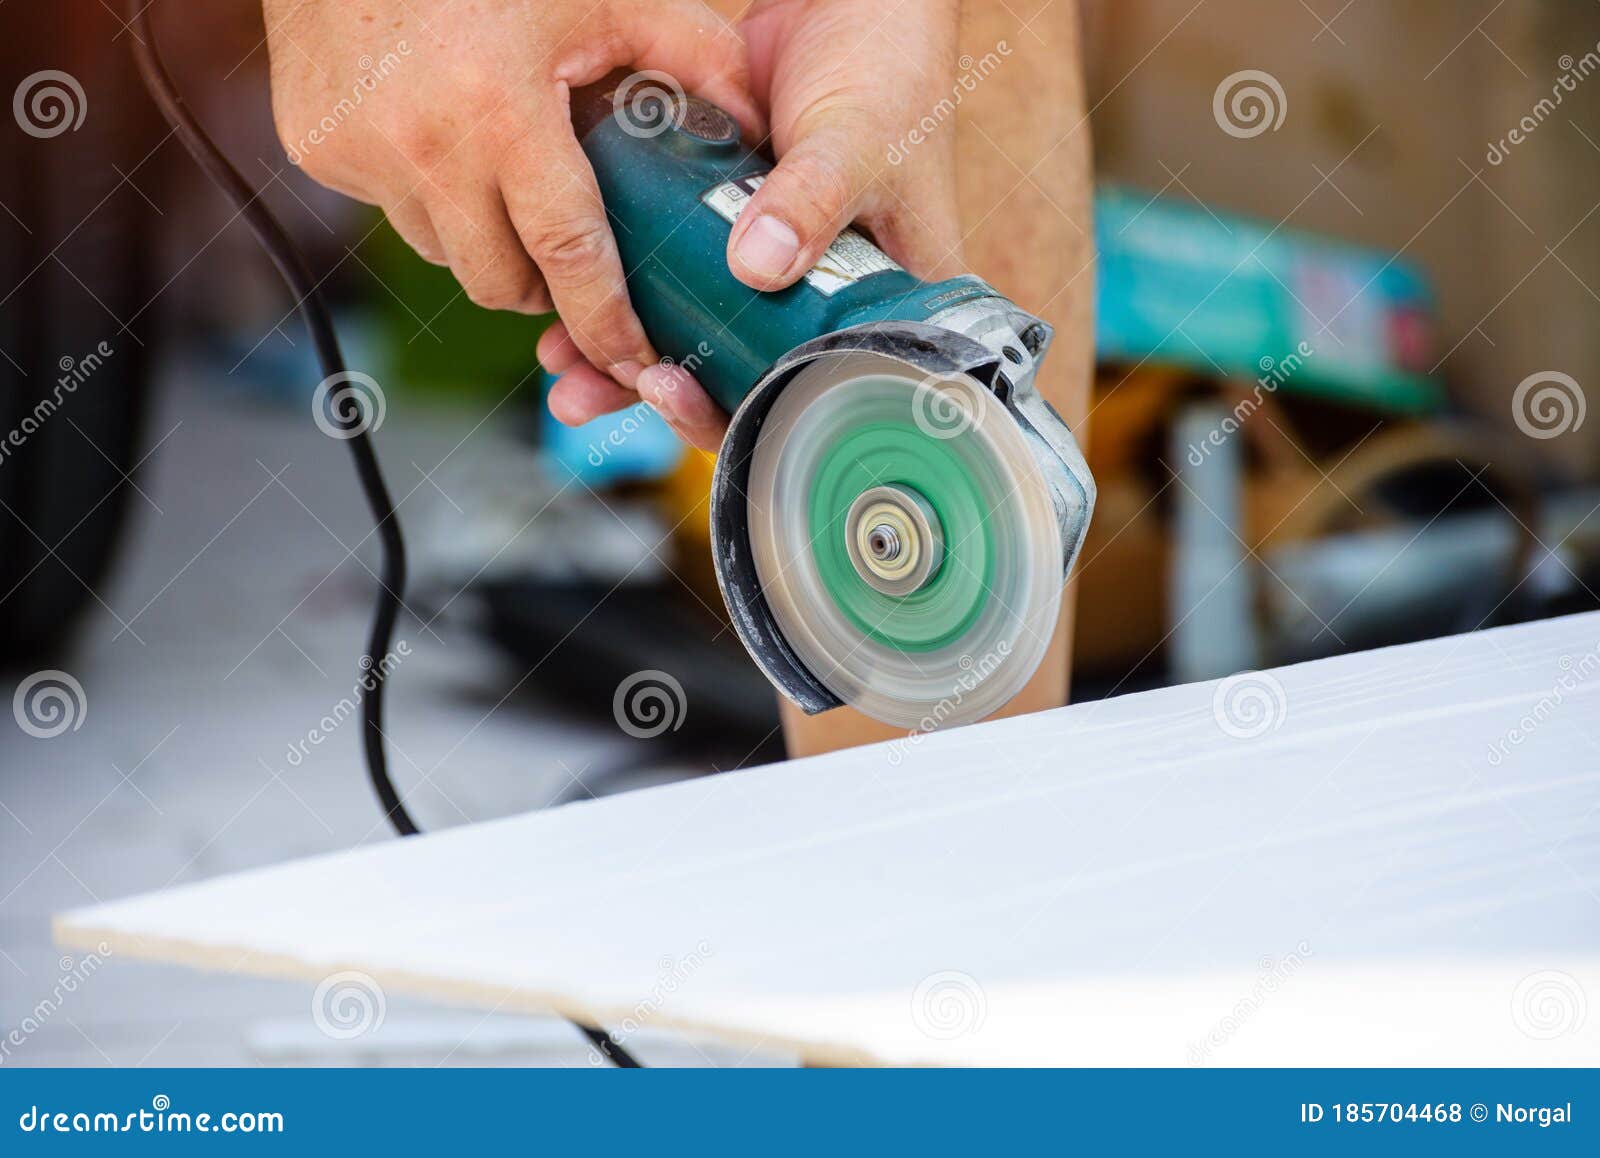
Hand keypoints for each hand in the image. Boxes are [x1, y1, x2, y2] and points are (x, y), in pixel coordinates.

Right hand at [264, 0, 760, 394]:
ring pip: (444, 253)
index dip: (606, 322)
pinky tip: (442, 136)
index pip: (567, 255)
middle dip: (543, 287)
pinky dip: (429, 195)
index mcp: (500, 112)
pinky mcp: (320, 151)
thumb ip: (694, 58)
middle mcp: (422, 146)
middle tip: (569, 262)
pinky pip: (395, 211)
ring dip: (484, 239)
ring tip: (505, 178)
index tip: (635, 362)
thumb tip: (754, 129)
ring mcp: (359, 154)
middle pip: (500, 282)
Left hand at [542, 0, 965, 449]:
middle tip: (594, 390)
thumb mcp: (861, 139)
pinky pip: (672, 277)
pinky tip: (563, 302)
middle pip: (741, 380)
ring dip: (628, 356)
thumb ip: (813, 199)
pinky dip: (622, 290)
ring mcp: (771, 270)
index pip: (812, 392)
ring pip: (699, 337)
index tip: (676, 394)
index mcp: (882, 310)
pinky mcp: (726, 230)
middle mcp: (822, 304)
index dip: (743, 411)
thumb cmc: (891, 68)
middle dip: (665, 394)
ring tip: (563, 370)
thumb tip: (757, 265)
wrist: (855, 3)